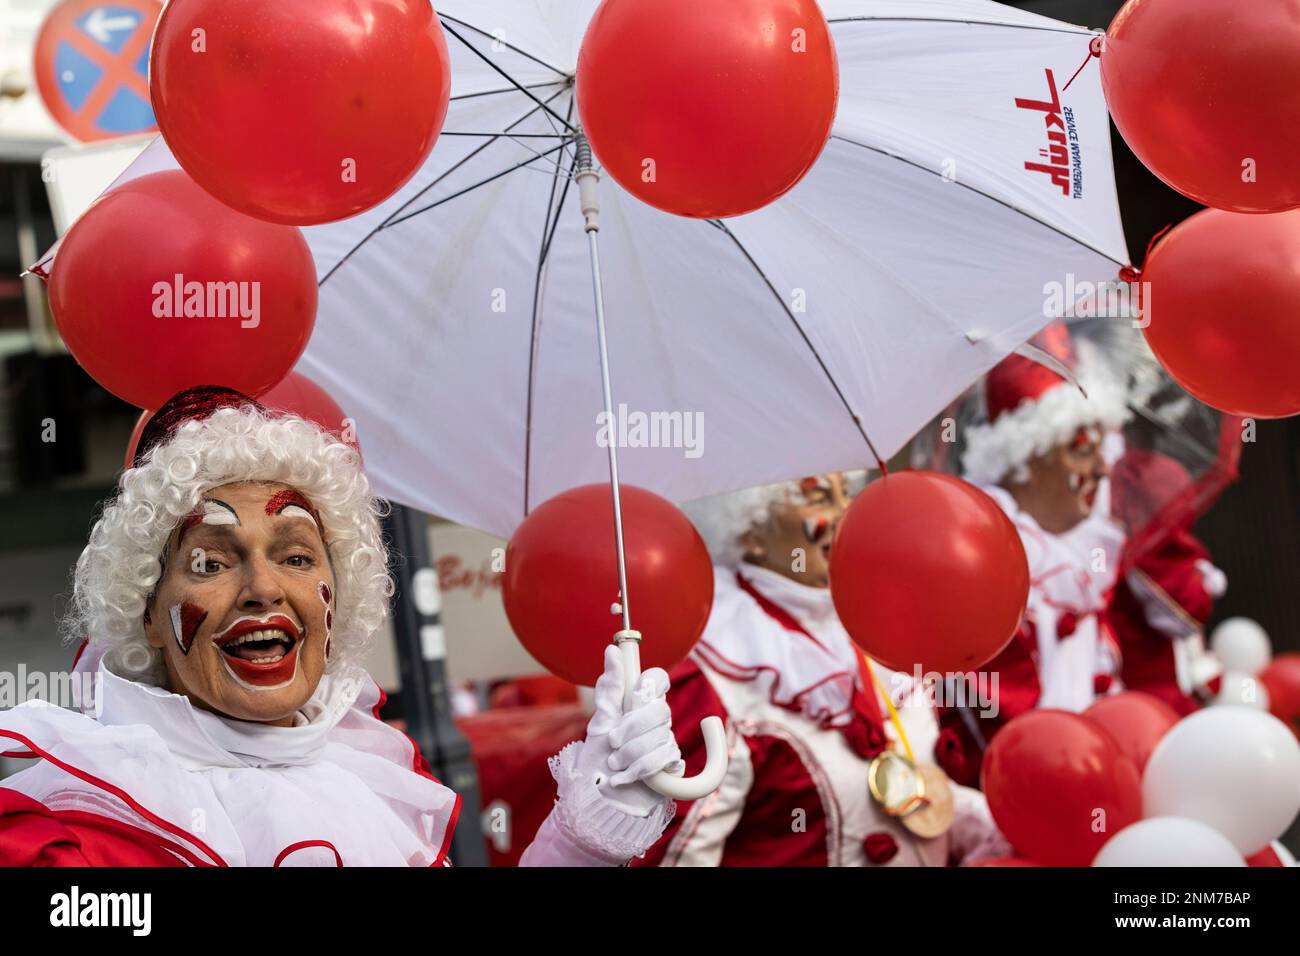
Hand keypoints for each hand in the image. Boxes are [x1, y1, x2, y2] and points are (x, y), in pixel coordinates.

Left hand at [576, 644, 682, 815]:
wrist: (599, 801)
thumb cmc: (596, 760)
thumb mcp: (599, 722)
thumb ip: (610, 689)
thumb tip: (612, 650)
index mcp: (638, 705)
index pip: (658, 679)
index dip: (652, 683)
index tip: (637, 695)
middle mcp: (654, 721)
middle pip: (659, 708)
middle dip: (631, 728)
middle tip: (613, 742)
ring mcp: (664, 742)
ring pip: (661, 734)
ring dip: (630, 753)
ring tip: (614, 764)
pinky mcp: (671, 765)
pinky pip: (665, 757)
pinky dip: (640, 769)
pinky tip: (625, 776)